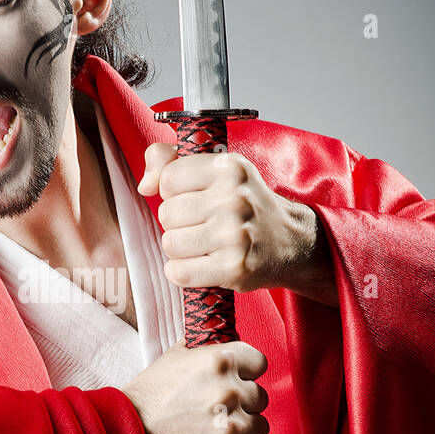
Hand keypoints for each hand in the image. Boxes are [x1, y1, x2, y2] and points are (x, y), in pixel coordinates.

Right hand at [122, 339, 269, 433]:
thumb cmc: (148, 397)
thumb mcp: (174, 357)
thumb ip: (206, 350)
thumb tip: (228, 344)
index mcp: (220, 361)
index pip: (259, 363)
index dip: (247, 374)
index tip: (236, 383)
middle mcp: (230, 391)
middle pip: (260, 398)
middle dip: (243, 406)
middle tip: (216, 413)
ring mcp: (230, 426)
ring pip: (259, 429)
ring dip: (242, 433)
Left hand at [138, 143, 337, 305]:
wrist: (289, 240)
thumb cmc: (244, 202)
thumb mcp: (214, 168)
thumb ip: (167, 160)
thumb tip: (145, 186)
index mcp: (229, 167)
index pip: (168, 179)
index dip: (175, 192)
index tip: (197, 197)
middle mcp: (235, 199)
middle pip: (167, 214)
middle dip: (178, 222)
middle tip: (204, 223)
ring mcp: (235, 236)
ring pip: (170, 243)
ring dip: (180, 248)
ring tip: (204, 243)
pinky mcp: (233, 269)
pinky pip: (179, 272)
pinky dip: (183, 271)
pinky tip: (202, 263)